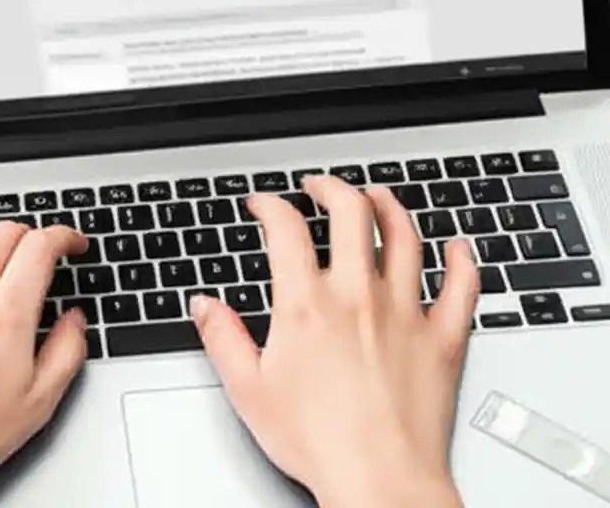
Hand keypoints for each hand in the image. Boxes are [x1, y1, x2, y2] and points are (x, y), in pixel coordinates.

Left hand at [0, 223, 89, 506]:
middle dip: (31, 235)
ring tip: (4, 270)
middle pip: (3, 233)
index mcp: (7, 315)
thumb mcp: (38, 404)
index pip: (39, 246)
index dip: (64, 235)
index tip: (73, 244)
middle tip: (43, 255)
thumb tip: (74, 322)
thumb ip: (66, 353)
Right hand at [193, 176, 477, 507]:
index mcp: (306, 306)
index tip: (263, 204)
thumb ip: (222, 338)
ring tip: (377, 197)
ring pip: (405, 237)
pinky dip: (461, 259)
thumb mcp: (248, 389)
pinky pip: (461, 285)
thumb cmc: (317, 442)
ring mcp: (405, 313)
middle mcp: (358, 297)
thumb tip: (205, 306)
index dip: (270, 205)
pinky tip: (457, 247)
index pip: (286, 230)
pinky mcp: (441, 338)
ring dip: (390, 206)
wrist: (379, 480)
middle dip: (332, 188)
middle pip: (352, 213)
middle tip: (320, 187)